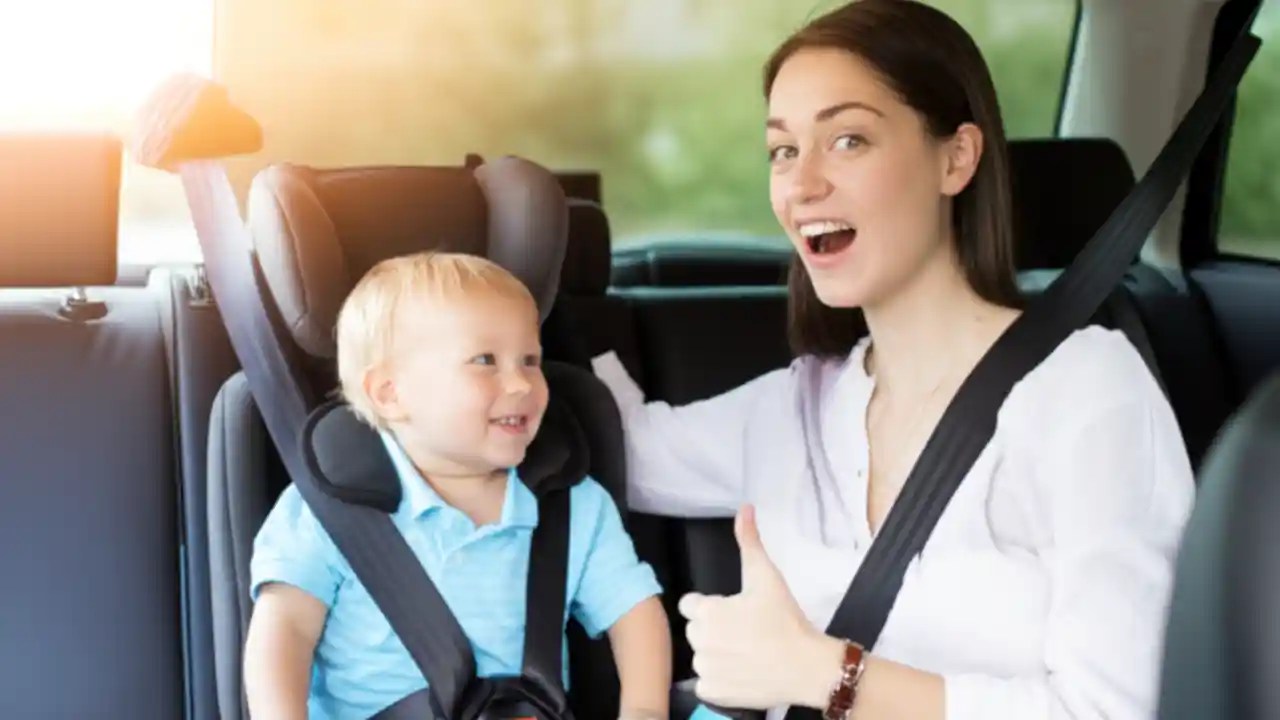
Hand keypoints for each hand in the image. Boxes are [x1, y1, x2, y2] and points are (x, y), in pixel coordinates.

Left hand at [678, 506, 844, 709]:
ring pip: (702, 656)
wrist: (807, 667)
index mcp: (707, 611)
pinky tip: (742, 672)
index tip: (733, 612)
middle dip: (715, 629)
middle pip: (696, 630)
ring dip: (717, 654)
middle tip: (745, 631)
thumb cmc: (786, 620)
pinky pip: (706, 683)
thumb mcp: (766, 576)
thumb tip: (744, 509)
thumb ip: (750, 541)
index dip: (711, 606)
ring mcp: (705, 669)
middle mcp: (700, 640)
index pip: (691, 604)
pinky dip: (720, 680)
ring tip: (747, 652)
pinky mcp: (713, 692)